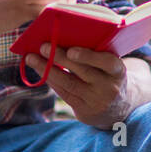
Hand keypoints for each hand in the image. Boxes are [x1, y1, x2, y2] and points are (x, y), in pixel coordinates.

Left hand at [25, 46, 150, 128]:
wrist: (119, 107)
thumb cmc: (108, 76)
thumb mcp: (110, 66)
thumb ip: (95, 54)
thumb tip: (62, 39)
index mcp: (118, 71)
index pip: (106, 62)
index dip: (89, 56)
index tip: (71, 50)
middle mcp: (109, 88)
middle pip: (82, 72)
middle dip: (60, 58)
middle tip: (43, 46)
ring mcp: (96, 102)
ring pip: (69, 84)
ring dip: (47, 70)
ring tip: (31, 58)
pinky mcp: (85, 112)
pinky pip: (64, 94)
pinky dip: (51, 81)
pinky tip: (41, 71)